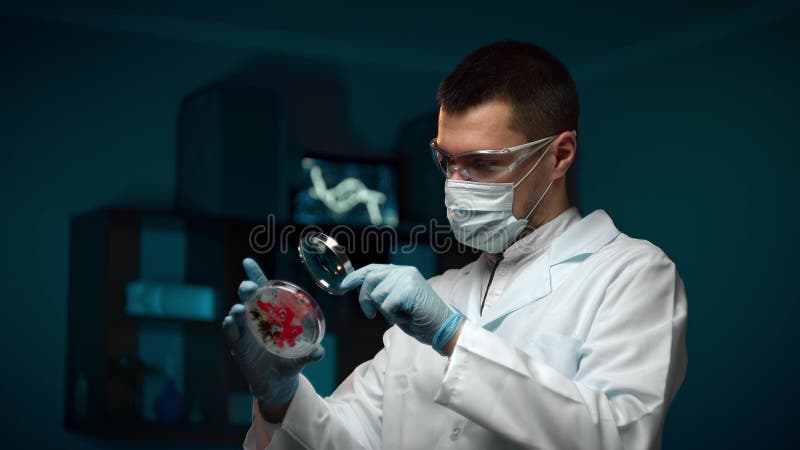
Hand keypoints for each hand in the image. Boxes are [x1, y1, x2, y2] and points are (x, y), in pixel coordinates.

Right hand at [222, 258, 323, 404]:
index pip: (262, 290)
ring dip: (236, 311)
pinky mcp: (237, 347)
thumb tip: (319, 352)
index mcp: (271, 314)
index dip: (254, 275)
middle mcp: (255, 319)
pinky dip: (228, 328)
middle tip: (247, 287)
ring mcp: (244, 332)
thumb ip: (311, 354)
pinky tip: (229, 323)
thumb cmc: (289, 361)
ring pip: (236, 316)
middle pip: (247, 299)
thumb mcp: (302, 357)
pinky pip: (230, 335)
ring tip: (239, 310)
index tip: (247, 262)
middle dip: (246, 290)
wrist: (277, 383)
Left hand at [340, 264, 463, 354]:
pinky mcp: (408, 290)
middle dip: (365, 300)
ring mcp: (407, 278)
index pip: (373, 268)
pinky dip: (393, 317)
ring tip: (401, 314)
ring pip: (377, 295)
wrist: (441, 328)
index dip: (356, 276)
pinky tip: (407, 317)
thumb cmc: (420, 318)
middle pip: (370, 280)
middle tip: (371, 314)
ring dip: (384, 311)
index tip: (343, 285)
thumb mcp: (397, 301)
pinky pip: (386, 306)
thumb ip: (383, 291)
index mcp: (402, 271)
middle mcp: (404, 271)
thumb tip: (362, 290)